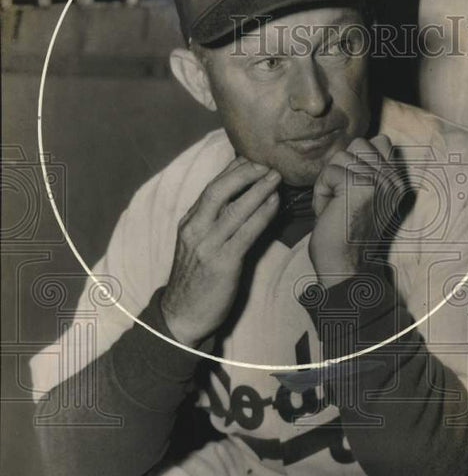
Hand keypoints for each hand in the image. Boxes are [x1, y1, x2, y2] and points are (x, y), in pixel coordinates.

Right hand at [161, 157, 279, 345]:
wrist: (182, 315)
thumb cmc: (195, 281)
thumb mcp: (197, 246)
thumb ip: (212, 225)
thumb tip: (237, 204)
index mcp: (188, 224)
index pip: (210, 188)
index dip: (232, 171)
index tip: (251, 159)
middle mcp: (195, 230)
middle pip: (219, 190)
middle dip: (244, 173)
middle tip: (266, 164)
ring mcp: (208, 245)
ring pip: (235, 209)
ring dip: (258, 190)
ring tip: (276, 177)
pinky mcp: (223, 263)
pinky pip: (246, 232)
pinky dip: (262, 214)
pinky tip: (274, 204)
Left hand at [308, 133, 404, 285]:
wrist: (345, 266)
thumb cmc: (346, 235)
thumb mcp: (364, 198)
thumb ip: (365, 172)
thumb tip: (352, 147)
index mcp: (397, 182)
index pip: (380, 142)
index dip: (357, 159)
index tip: (352, 189)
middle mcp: (392, 179)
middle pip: (359, 143)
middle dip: (342, 167)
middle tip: (341, 197)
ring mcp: (378, 181)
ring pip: (341, 156)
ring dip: (329, 181)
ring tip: (334, 206)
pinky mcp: (360, 185)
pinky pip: (328, 172)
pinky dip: (321, 191)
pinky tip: (329, 212)